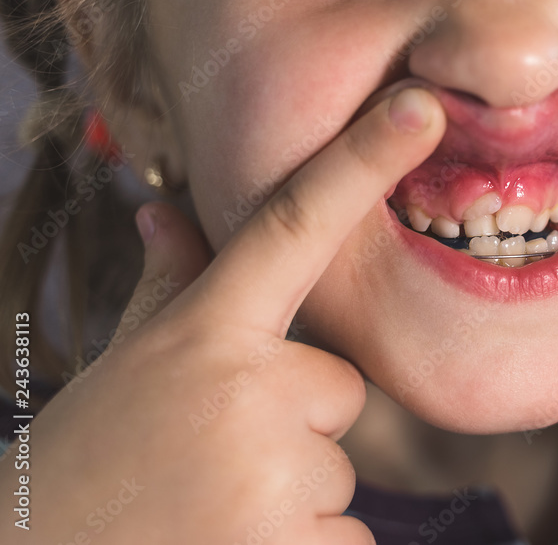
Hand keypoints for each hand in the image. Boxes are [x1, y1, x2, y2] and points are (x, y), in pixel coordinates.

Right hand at [0, 88, 444, 543]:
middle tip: (213, 458)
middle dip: (295, 422)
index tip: (421, 106)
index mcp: (203, 332)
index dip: (360, 160)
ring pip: (339, 470)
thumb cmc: (84, 464)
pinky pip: (350, 539)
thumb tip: (163, 208)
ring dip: (293, 494)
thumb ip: (168, 285)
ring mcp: (270, 476)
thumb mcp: (125, 365)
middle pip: (339, 389)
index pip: (294, 227)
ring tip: (209, 511)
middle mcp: (246, 391)